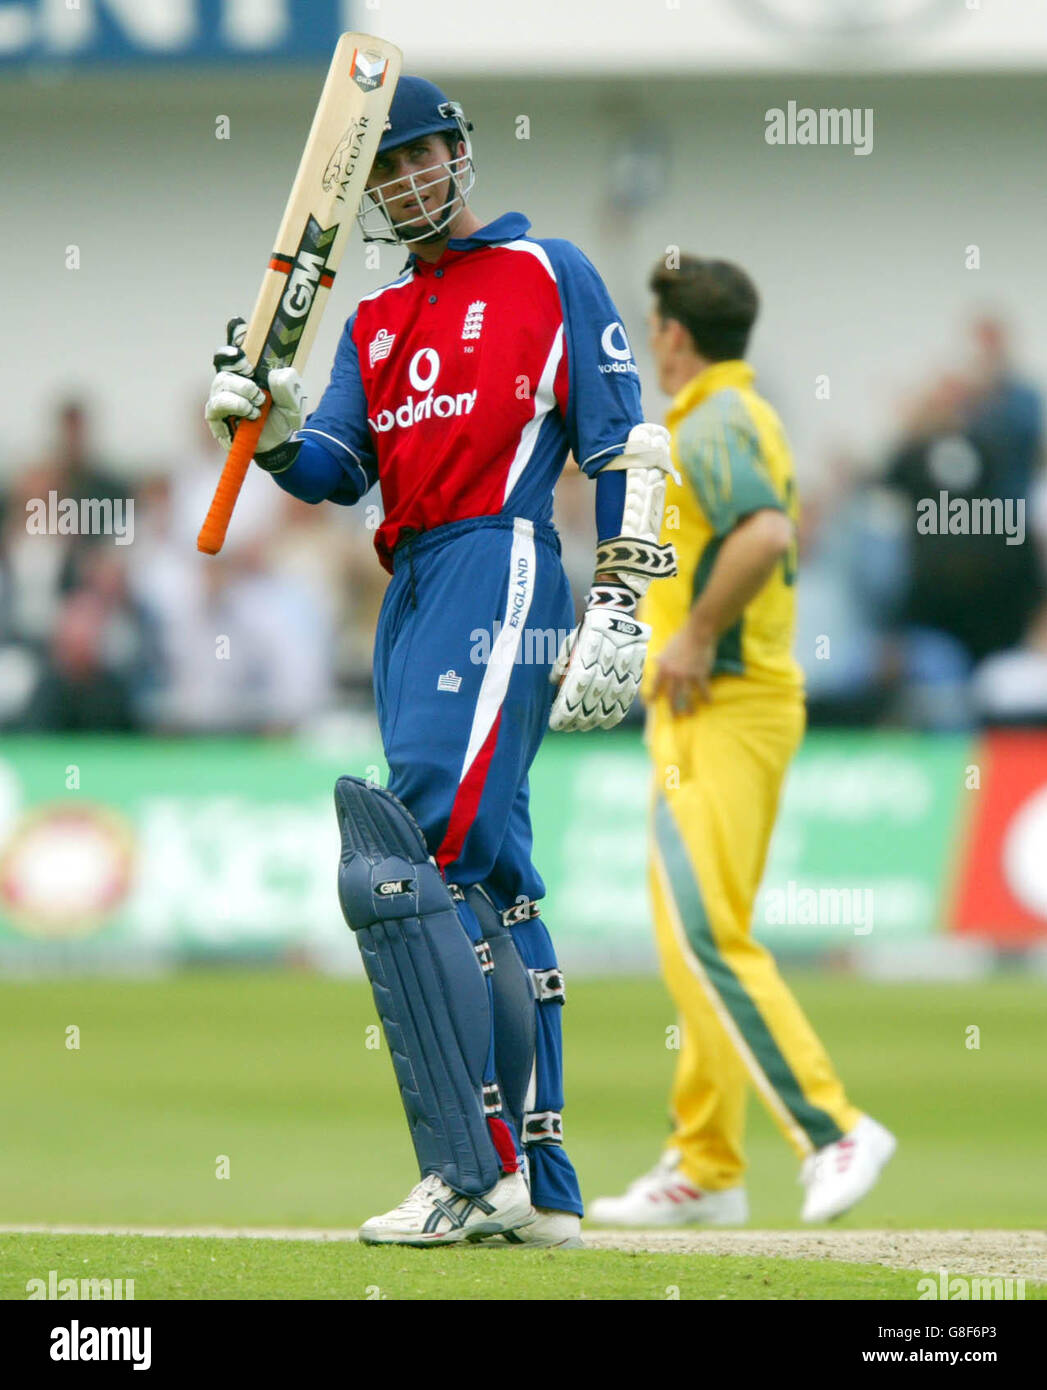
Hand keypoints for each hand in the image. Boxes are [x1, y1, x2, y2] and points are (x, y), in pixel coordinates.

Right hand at [204, 317, 304, 452]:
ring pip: (220, 384)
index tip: (238, 323)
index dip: (234, 333)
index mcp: (248, 371)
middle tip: (255, 383)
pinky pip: (216, 405)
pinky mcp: (216, 417)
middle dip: (239, 369)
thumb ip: (287, 385)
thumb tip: (273, 375)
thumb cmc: (282, 417)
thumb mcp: (294, 400)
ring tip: (258, 404)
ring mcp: (220, 397)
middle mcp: (231, 380)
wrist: (280, 445)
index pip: (237, 346)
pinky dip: (236, 407)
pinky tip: (250, 415)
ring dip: (242, 393)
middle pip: (222, 362)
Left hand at [548, 600, 649, 732]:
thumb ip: (562, 661)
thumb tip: (554, 683)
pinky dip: (618, 711)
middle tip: (569, 727)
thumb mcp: (570, 640)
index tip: (557, 722)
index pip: (577, 685)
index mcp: (589, 648)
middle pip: (594, 694)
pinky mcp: (636, 668)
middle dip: (580, 716)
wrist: (615, 613)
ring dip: (597, 717)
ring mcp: (625, 662)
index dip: (567, 707)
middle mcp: (608, 656)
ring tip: (584, 727)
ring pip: (611, 697)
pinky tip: (607, 723)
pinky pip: (628, 694)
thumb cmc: (586, 631)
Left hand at [650, 624, 714, 715]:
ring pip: (687, 697)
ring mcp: (687, 676)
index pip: (655, 686)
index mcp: (663, 667)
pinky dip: (706, 697)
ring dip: (689, 707)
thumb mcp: (667, 648)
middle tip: (674, 717)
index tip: (649, 704)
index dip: (651, 696)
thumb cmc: (682, 638)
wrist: (698, 633)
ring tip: (690, 714)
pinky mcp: (700, 675)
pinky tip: (708, 702)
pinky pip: (703, 690)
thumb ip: (662, 657)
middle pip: (671, 696)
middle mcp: (673, 674)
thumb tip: (655, 660)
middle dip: (672, 708)